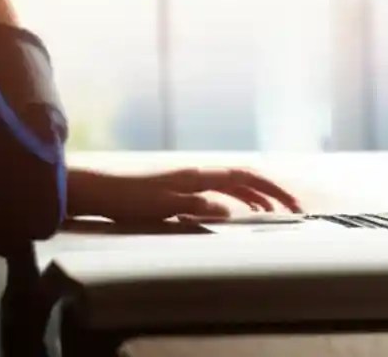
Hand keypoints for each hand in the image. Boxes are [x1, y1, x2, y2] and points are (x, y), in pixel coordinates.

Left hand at [68, 167, 303, 223]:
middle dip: (271, 192)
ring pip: (231, 185)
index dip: (273, 190)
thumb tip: (229, 210)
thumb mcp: (162, 207)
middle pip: (244, 178)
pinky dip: (233, 201)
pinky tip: (233, 212)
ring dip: (253, 197)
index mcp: (197, 175)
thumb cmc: (124, 198)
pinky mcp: (176, 188)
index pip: (246, 177)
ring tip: (270, 214)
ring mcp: (186, 179)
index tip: (294, 205)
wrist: (93, 188)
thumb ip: (197, 206)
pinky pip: (216, 192)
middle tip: (293, 210)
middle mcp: (195, 173)